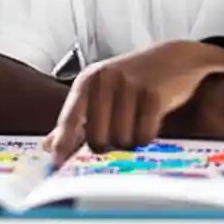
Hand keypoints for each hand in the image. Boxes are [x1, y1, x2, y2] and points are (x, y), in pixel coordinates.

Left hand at [44, 41, 223, 165]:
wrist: (173, 58)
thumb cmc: (132, 79)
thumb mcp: (100, 91)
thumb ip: (76, 118)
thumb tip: (49, 146)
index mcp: (87, 81)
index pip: (69, 118)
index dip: (63, 144)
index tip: (58, 165)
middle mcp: (104, 80)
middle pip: (97, 137)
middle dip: (107, 146)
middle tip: (117, 137)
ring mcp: (129, 85)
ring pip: (122, 139)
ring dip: (129, 141)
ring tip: (135, 124)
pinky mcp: (153, 94)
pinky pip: (144, 134)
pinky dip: (146, 137)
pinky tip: (149, 123)